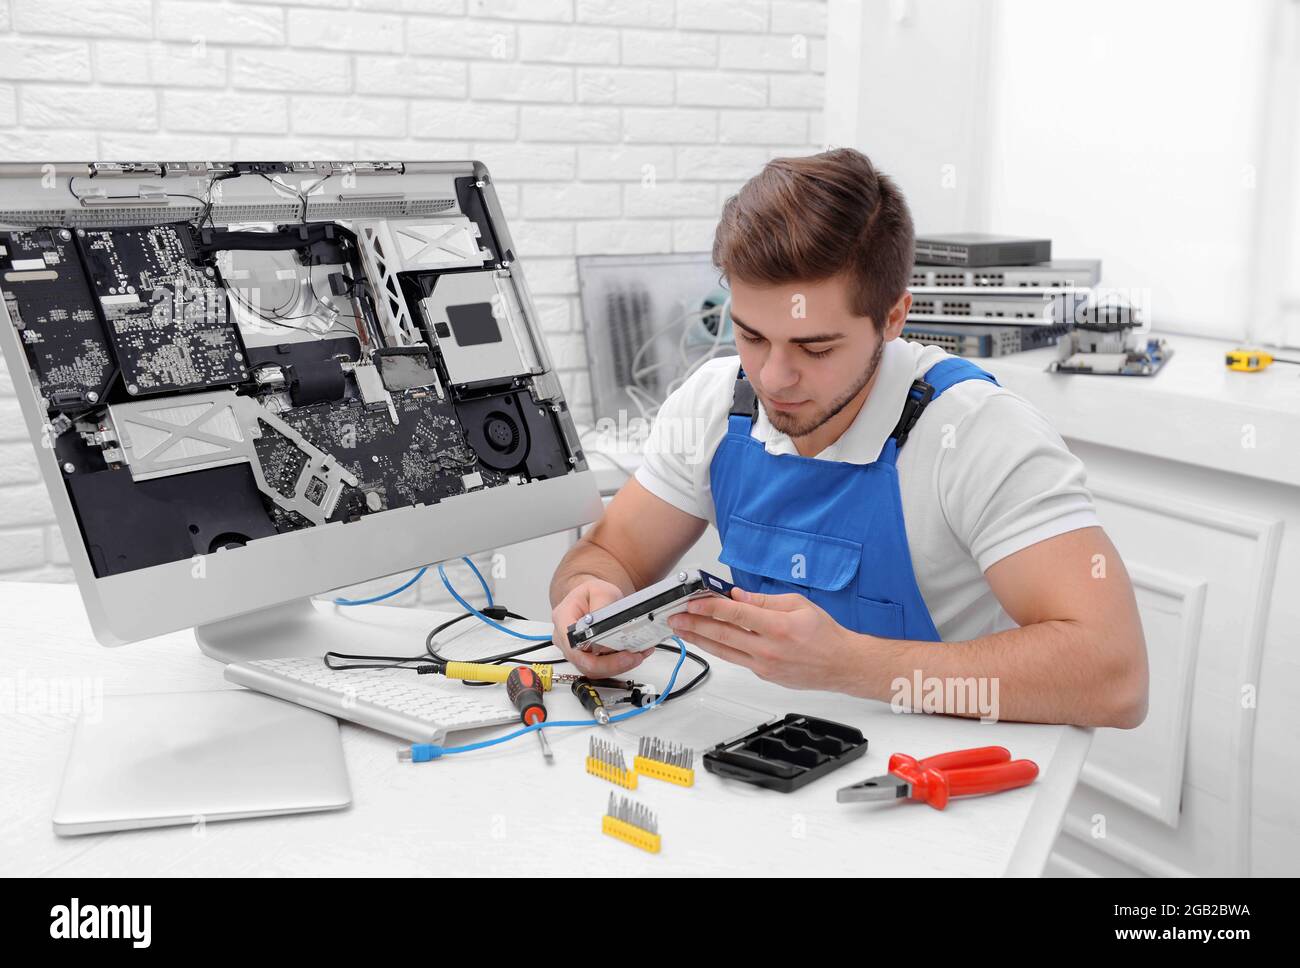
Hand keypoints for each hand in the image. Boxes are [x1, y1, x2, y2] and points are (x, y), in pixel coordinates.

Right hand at [551, 577, 655, 677]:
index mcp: (563, 618)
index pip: (573, 645)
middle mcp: (564, 638)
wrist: (592, 597)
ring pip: (594, 669)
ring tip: (638, 655)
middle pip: (584, 662)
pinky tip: (634, 656)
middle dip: (612, 664)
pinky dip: (619, 665)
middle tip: (633, 657)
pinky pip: (601, 669)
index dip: (593, 655)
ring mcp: (574, 651)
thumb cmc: (593, 594)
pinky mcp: (585, 658)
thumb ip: (602, 606)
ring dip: (618, 666)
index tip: (615, 651)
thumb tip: (604, 627)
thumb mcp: (601, 590)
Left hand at [666, 586, 862, 691]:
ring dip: (699, 639)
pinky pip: (736, 659)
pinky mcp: (764, 674)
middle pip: (723, 634)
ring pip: (724, 651)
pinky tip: (705, 641)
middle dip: (695, 624)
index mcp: (778, 626)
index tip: (693, 601)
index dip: (710, 607)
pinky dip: (718, 649)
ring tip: (681, 630)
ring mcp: (764, 665)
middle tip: (676, 617)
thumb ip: (765, 600)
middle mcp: (768, 648)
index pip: (736, 614)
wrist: (841, 664)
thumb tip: (738, 596)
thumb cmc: (824, 633)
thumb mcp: (799, 604)